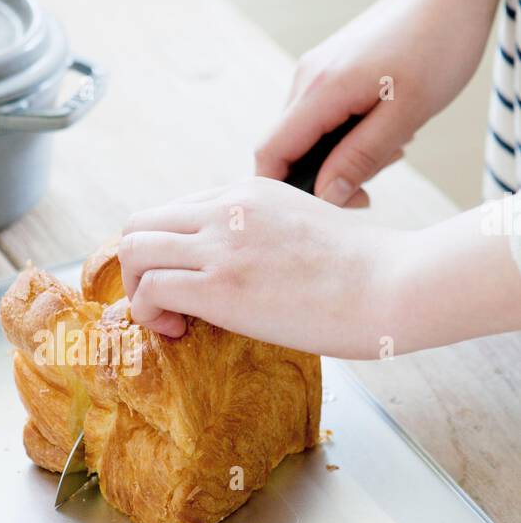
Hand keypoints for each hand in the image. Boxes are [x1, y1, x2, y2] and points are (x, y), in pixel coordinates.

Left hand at [121, 178, 402, 357]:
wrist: (390, 284)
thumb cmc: (361, 269)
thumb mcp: (304, 224)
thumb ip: (263, 232)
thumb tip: (242, 266)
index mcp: (246, 191)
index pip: (174, 211)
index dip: (167, 252)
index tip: (185, 284)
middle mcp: (224, 208)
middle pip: (139, 223)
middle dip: (139, 267)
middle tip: (164, 302)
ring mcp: (219, 244)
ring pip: (132, 251)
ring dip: (138, 291)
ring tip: (170, 319)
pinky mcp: (219, 285)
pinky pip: (148, 290)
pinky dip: (148, 314)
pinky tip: (178, 332)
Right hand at [255, 0, 492, 206]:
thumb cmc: (437, 46)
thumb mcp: (406, 114)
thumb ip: (360, 158)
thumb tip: (324, 197)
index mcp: (319, 90)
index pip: (270, 154)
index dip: (282, 192)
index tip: (324, 212)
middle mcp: (305, 79)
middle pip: (286, 150)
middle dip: (323, 176)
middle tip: (378, 174)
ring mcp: (314, 72)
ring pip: (308, 136)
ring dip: (342, 155)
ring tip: (392, 143)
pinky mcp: (327, 70)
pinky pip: (322, 118)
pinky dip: (347, 134)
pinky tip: (386, 125)